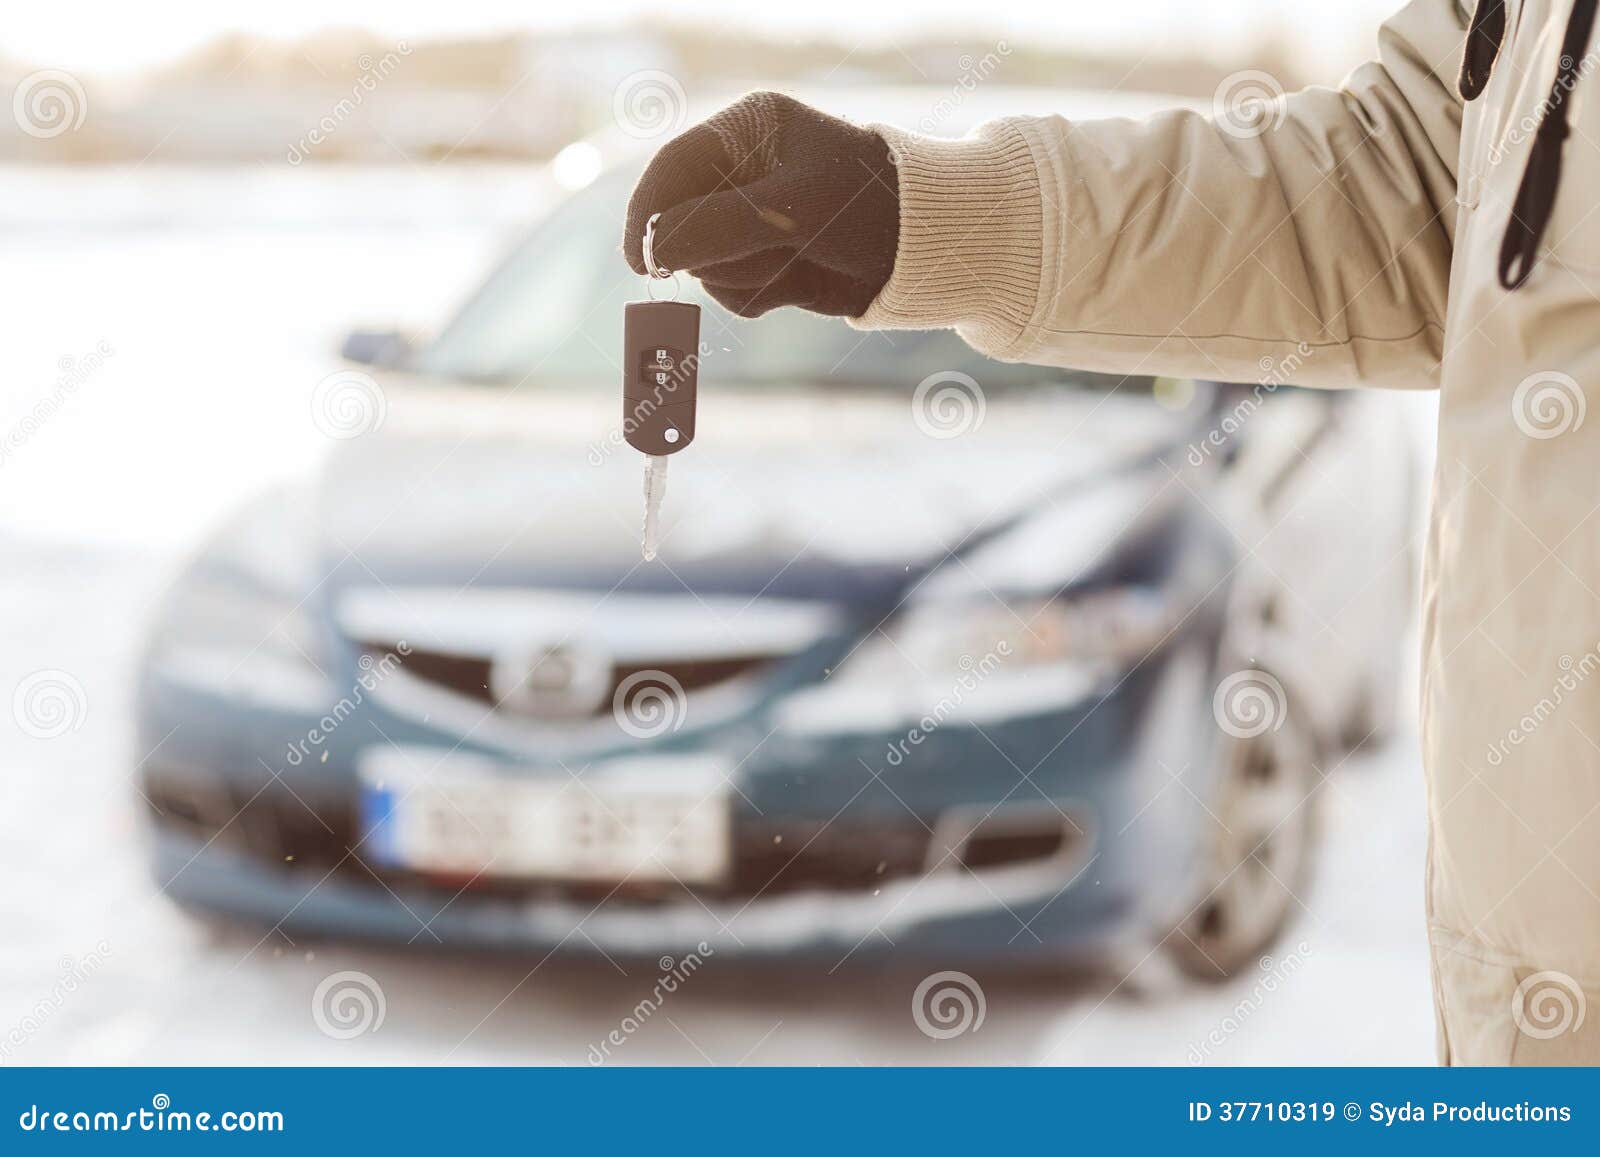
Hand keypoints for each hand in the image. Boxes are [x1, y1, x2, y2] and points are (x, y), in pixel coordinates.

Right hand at [622, 92, 899, 317]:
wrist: (921, 254)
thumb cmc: (865, 208)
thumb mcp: (793, 210)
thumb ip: (719, 227)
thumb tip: (655, 250)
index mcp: (747, 131)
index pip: (673, 168)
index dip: (649, 212)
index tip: (641, 259)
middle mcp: (742, 173)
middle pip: (681, 223)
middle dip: (712, 251)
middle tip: (756, 256)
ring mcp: (750, 221)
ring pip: (704, 264)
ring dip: (744, 275)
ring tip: (793, 260)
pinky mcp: (764, 261)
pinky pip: (731, 291)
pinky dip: (758, 294)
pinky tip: (796, 280)